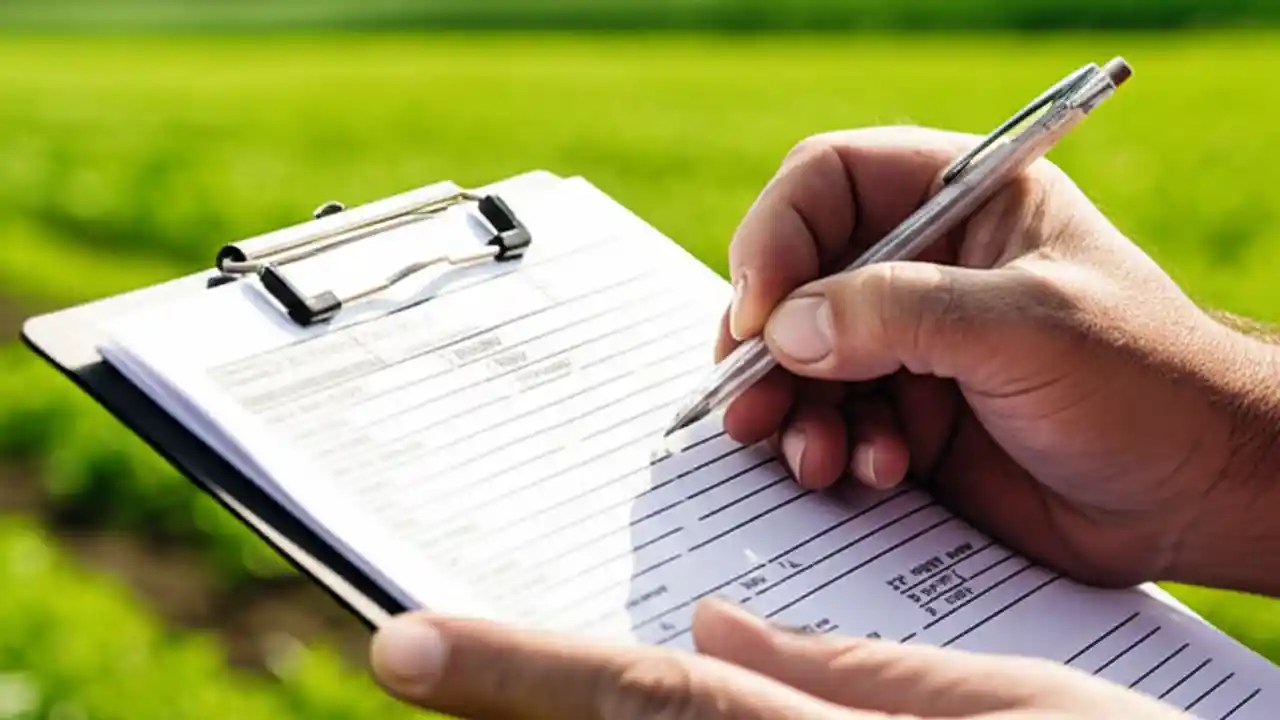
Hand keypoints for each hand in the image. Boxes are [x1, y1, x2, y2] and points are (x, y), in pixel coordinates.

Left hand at [369, 599, 1182, 718]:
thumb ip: (859, 671)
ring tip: (494, 667)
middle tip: (421, 658)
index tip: (404, 642)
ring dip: (579, 712)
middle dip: (521, 701)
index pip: (653, 700)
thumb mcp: (1023, 701)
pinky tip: (677, 677)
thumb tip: (716, 625)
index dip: (519, 671)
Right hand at [718, 126, 1279, 591]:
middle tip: (750, 402)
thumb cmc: (1146, 385)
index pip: (830, 182)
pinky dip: (831, 450)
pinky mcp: (907, 417)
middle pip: (797, 277)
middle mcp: (922, 264)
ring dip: (792, 410)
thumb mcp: (1029, 328)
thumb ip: (900, 314)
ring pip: (801, 360)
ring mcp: (910, 345)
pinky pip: (831, 422)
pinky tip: (875, 474)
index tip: (758, 312)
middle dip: (766, 345)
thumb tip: (783, 330)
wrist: (1197, 495)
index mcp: (960, 201)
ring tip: (815, 457)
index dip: (777, 236)